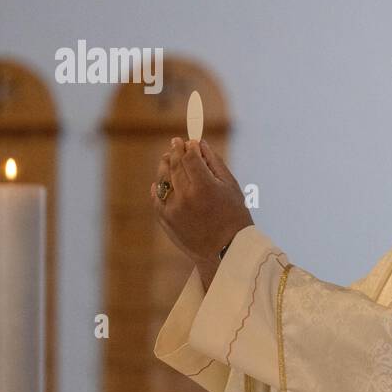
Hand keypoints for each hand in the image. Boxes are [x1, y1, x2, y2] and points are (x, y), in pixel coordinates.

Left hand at [151, 138, 253, 263]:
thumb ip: (214, 163)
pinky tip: (160, 181)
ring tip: (168, 159)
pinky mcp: (165, 219)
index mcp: (204, 187)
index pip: (190, 157)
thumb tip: (200, 144)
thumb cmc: (234, 216)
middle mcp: (185, 196)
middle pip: (175, 165)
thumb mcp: (231, 187)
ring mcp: (173, 208)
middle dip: (176, 152)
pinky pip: (157, 197)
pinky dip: (157, 186)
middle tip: (175, 144)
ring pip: (163, 179)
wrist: (225, 251)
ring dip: (165, 166)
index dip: (188, 146)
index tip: (187, 140)